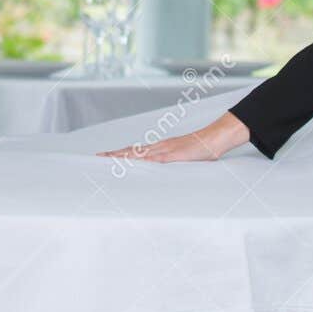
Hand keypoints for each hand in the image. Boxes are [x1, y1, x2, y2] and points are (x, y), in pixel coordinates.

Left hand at [97, 111, 250, 163]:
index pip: (135, 152)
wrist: (215, 138)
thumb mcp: (182, 159)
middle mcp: (159, 147)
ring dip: (123, 156)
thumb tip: (162, 173)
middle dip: (114, 154)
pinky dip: (143, 161)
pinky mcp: (174, 155)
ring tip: (108, 159)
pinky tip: (134, 163)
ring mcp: (166, 150)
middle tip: (98, 157)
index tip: (105, 157)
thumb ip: (171, 164)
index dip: (120, 154)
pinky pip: (155, 159)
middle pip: (132, 151)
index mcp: (160, 149)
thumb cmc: (200, 149)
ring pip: (140, 153)